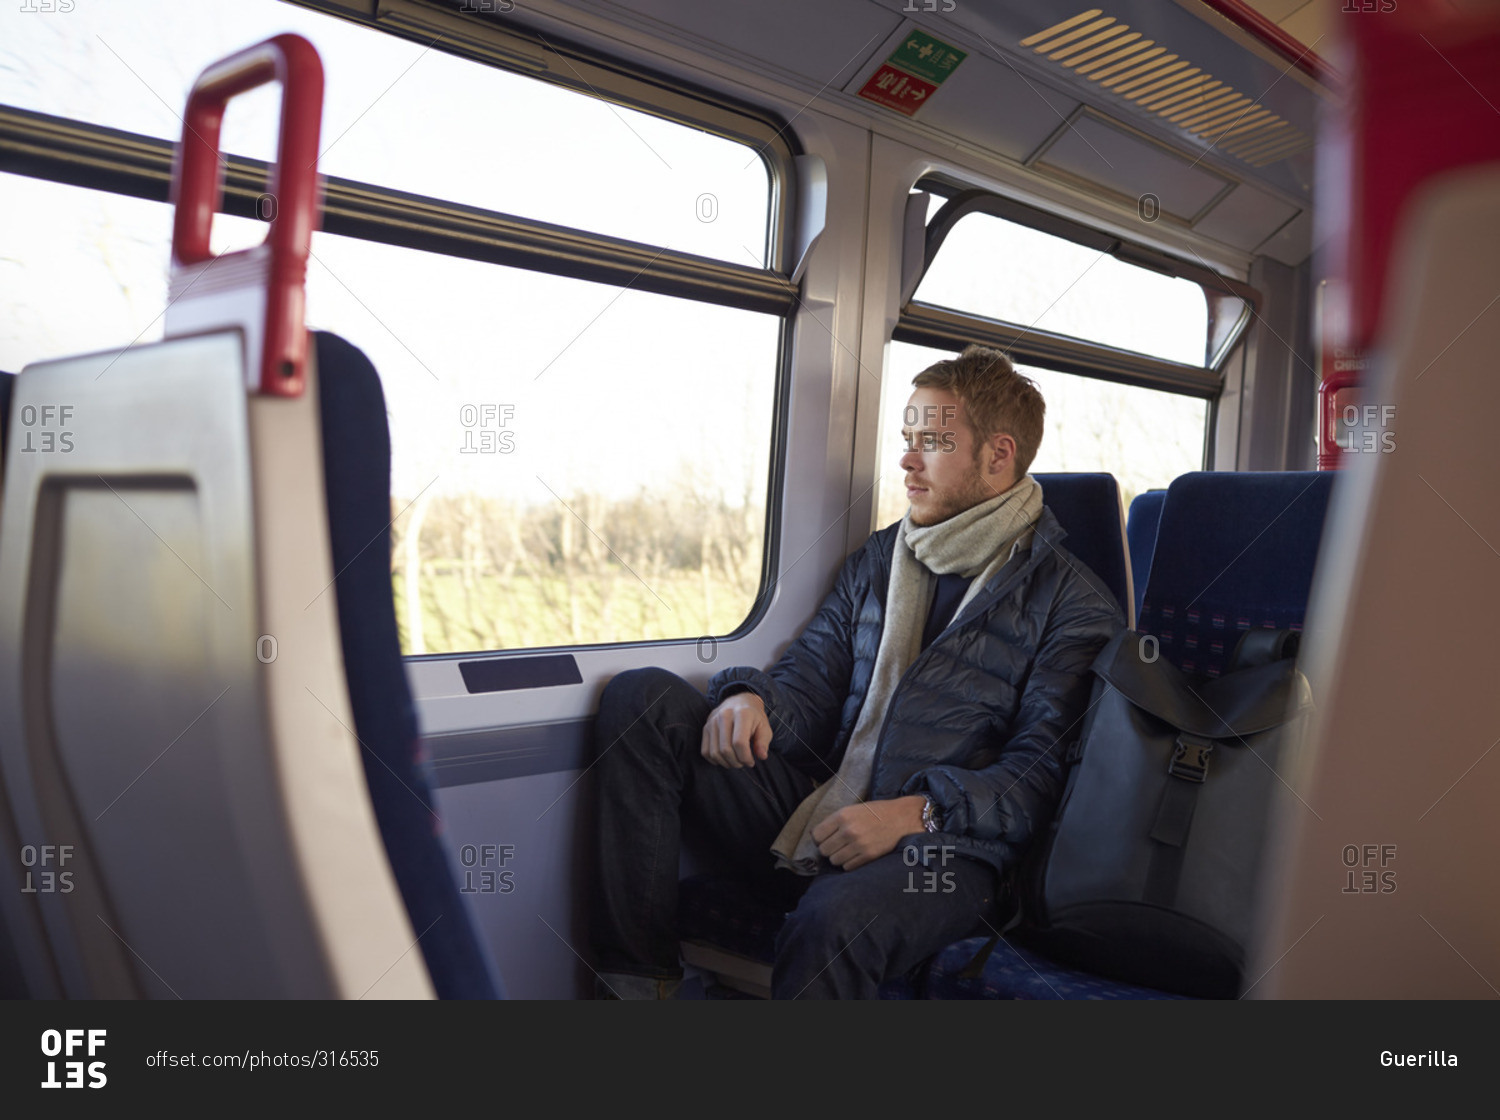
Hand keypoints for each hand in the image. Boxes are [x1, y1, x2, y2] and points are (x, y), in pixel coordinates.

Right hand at [700, 691, 771, 768]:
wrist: (740, 701)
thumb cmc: (754, 718)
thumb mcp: (765, 728)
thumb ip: (763, 742)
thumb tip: (761, 756)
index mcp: (742, 713)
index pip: (739, 743)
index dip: (745, 757)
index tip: (751, 762)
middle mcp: (724, 715)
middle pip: (726, 749)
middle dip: (736, 762)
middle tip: (743, 763)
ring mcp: (712, 721)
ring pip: (715, 752)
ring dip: (726, 763)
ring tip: (736, 761)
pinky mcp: (706, 727)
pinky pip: (705, 751)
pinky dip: (715, 760)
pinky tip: (725, 759)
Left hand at [811, 795, 927, 870]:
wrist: (902, 818)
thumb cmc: (876, 813)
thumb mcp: (852, 809)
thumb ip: (835, 821)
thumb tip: (815, 836)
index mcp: (842, 816)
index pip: (816, 835)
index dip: (819, 839)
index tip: (824, 839)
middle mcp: (848, 830)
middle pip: (823, 850)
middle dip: (828, 849)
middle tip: (836, 846)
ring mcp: (858, 844)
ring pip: (834, 861)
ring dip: (838, 858)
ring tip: (847, 851)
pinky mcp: (868, 856)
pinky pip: (847, 867)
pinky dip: (849, 864)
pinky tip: (856, 856)